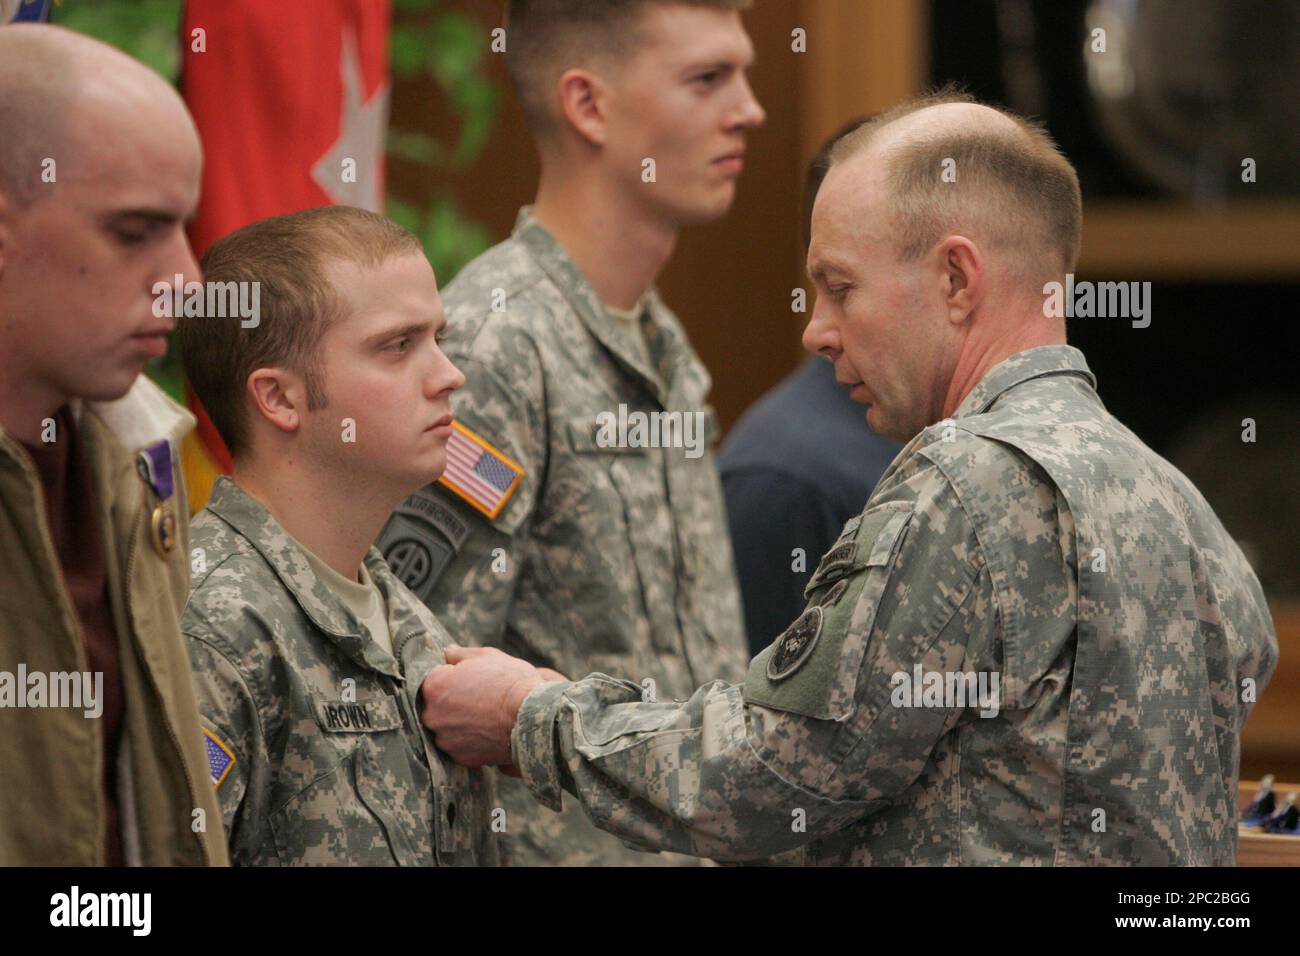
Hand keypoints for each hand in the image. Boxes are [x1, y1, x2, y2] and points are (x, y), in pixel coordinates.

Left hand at [420, 646, 548, 767]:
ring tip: (486, 716)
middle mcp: (432, 715)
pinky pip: (461, 745)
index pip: (434, 678)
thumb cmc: (511, 682)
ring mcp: (445, 739)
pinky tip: (488, 730)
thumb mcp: (487, 656)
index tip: (472, 679)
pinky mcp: (460, 758)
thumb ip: (460, 654)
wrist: (532, 718)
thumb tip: (448, 653)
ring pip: (448, 727)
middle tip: (480, 698)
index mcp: (434, 686)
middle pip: (437, 705)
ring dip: (460, 722)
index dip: (454, 677)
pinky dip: (471, 740)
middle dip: (453, 701)